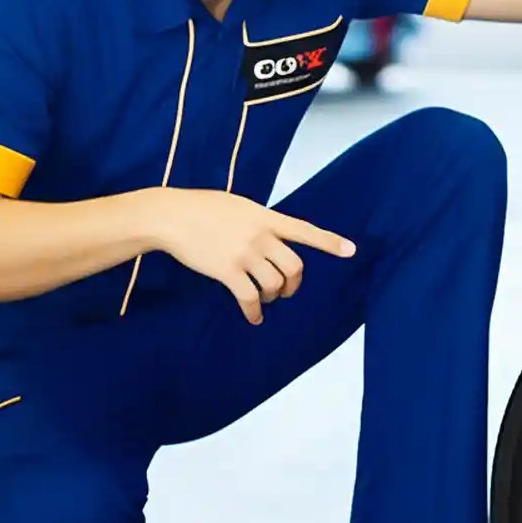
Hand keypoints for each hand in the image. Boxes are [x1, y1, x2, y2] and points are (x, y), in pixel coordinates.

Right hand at [150, 188, 354, 324]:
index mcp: (266, 217)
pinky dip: (255, 312)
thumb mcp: (239, 205)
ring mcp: (245, 254)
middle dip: (294, 284)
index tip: (351, 251)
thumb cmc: (202, 207)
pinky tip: (254, 317)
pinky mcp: (227, 271)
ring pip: (275, 285)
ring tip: (265, 299)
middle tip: (287, 291)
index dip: (329, 242)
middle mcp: (261, 236)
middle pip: (295, 267)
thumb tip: (273, 234)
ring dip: (274, 297)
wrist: (170, 215)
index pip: (305, 230)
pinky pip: (250, 299)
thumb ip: (260, 220)